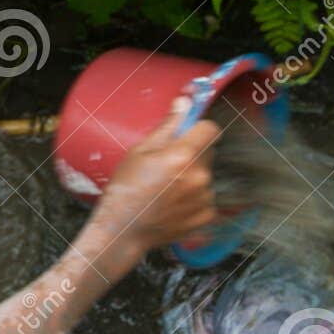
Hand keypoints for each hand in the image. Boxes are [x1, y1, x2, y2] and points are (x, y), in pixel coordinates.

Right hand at [87, 95, 220, 270]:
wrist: (123, 231)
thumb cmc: (125, 190)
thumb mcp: (139, 151)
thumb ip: (167, 126)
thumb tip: (184, 103)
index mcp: (183, 155)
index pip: (210, 129)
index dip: (199, 129)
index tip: (188, 135)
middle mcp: (199, 176)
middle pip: (207, 153)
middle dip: (192, 154)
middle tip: (167, 167)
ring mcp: (204, 198)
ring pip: (205, 176)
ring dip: (192, 177)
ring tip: (166, 189)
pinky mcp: (206, 215)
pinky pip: (205, 198)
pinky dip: (193, 199)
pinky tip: (172, 204)